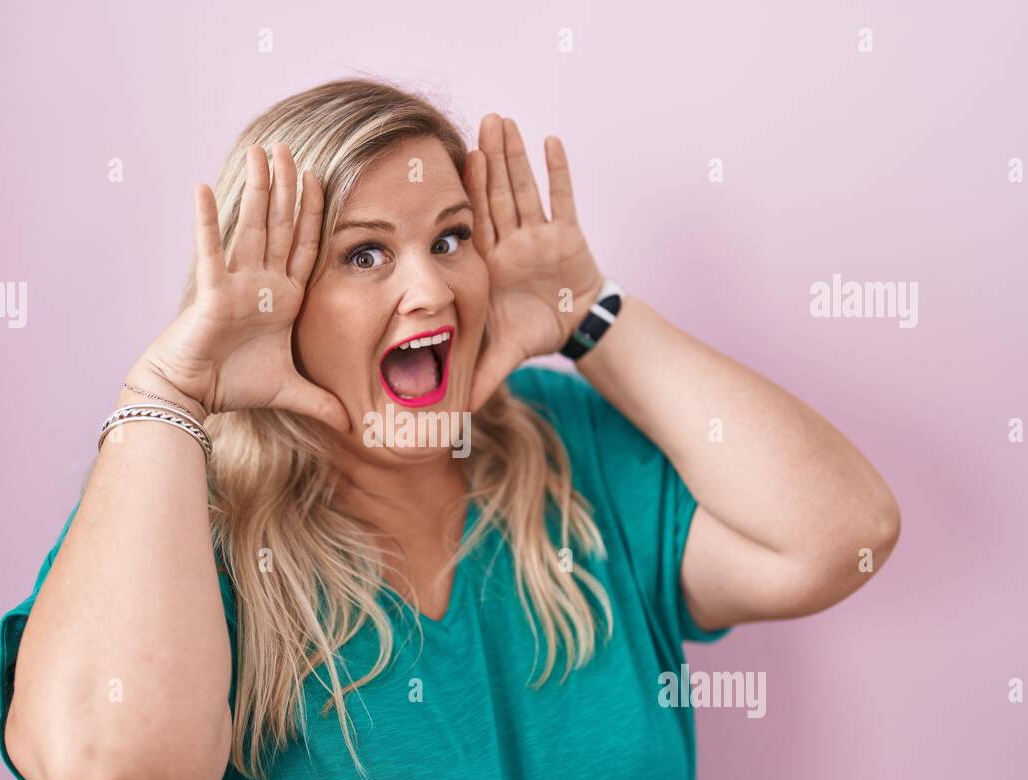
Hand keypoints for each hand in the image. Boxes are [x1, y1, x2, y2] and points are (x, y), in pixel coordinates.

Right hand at [135, 142, 349, 432]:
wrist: (193, 394)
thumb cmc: (233, 386)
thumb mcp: (290, 391)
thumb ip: (321, 401)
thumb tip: (353, 426)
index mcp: (283, 297)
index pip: (304, 247)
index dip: (313, 214)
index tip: (320, 179)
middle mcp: (261, 282)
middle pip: (279, 225)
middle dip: (286, 186)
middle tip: (289, 146)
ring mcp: (236, 283)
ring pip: (251, 227)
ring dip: (257, 189)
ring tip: (261, 152)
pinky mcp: (212, 292)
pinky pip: (211, 251)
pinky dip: (206, 221)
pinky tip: (202, 187)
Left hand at [463, 115, 604, 411]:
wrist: (573, 328)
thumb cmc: (533, 332)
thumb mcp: (503, 354)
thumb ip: (479, 376)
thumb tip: (454, 412)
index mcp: (491, 263)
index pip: (476, 222)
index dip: (469, 191)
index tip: (457, 159)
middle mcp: (512, 242)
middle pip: (499, 194)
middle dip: (492, 158)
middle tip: (482, 121)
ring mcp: (540, 236)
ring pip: (526, 190)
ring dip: (517, 156)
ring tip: (506, 121)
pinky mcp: (569, 236)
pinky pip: (563, 200)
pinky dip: (559, 173)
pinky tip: (552, 141)